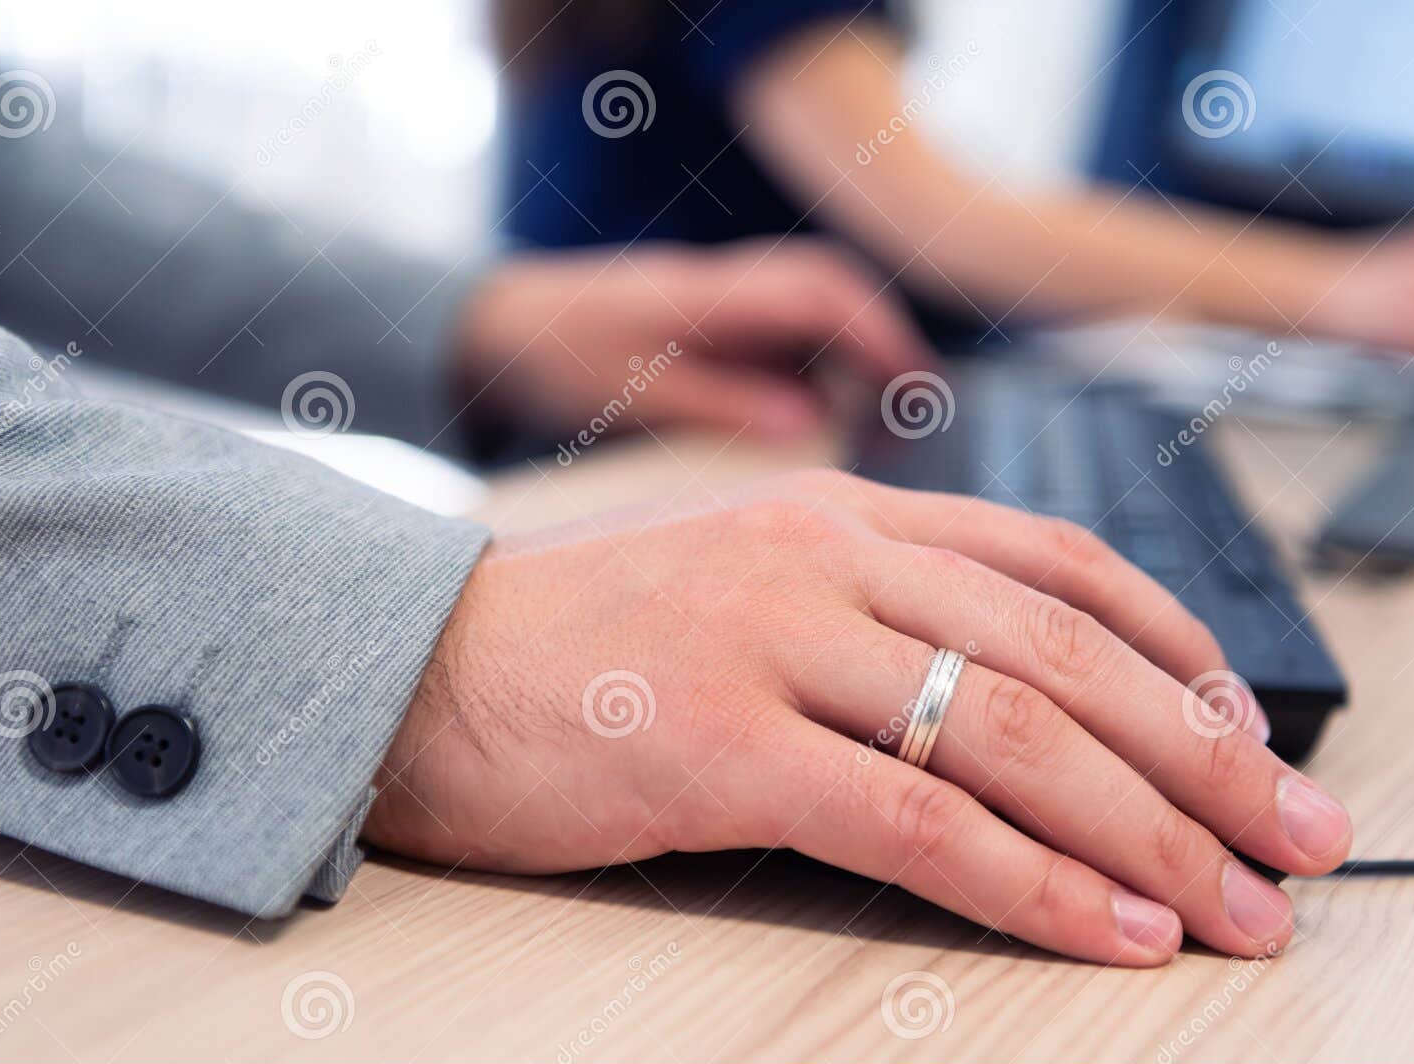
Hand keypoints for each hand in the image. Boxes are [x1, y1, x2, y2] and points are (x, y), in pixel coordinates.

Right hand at [368, 470, 1352, 965]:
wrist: (426, 665)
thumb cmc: (594, 642)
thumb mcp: (749, 585)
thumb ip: (873, 610)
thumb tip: (1008, 697)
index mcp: (840, 514)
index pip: (1055, 561)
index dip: (1177, 647)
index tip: (1249, 726)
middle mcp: (825, 559)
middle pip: (1067, 656)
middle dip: (1208, 757)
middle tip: (1298, 835)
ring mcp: (773, 644)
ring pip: (1014, 736)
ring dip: (1148, 830)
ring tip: (1233, 902)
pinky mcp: (721, 744)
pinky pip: (915, 821)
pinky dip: (1029, 884)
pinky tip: (1104, 928)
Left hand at [453, 238, 935, 439]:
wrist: (498, 323)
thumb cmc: (555, 357)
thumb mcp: (627, 393)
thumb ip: (719, 405)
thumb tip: (812, 421)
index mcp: (706, 294)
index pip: (817, 293)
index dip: (876, 335)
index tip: (912, 389)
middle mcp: (724, 287)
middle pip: (832, 289)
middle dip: (884, 341)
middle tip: (915, 410)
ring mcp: (721, 303)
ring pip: (816, 311)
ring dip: (857, 356)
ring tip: (882, 426)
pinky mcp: (714, 325)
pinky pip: (785, 336)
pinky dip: (821, 371)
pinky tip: (826, 423)